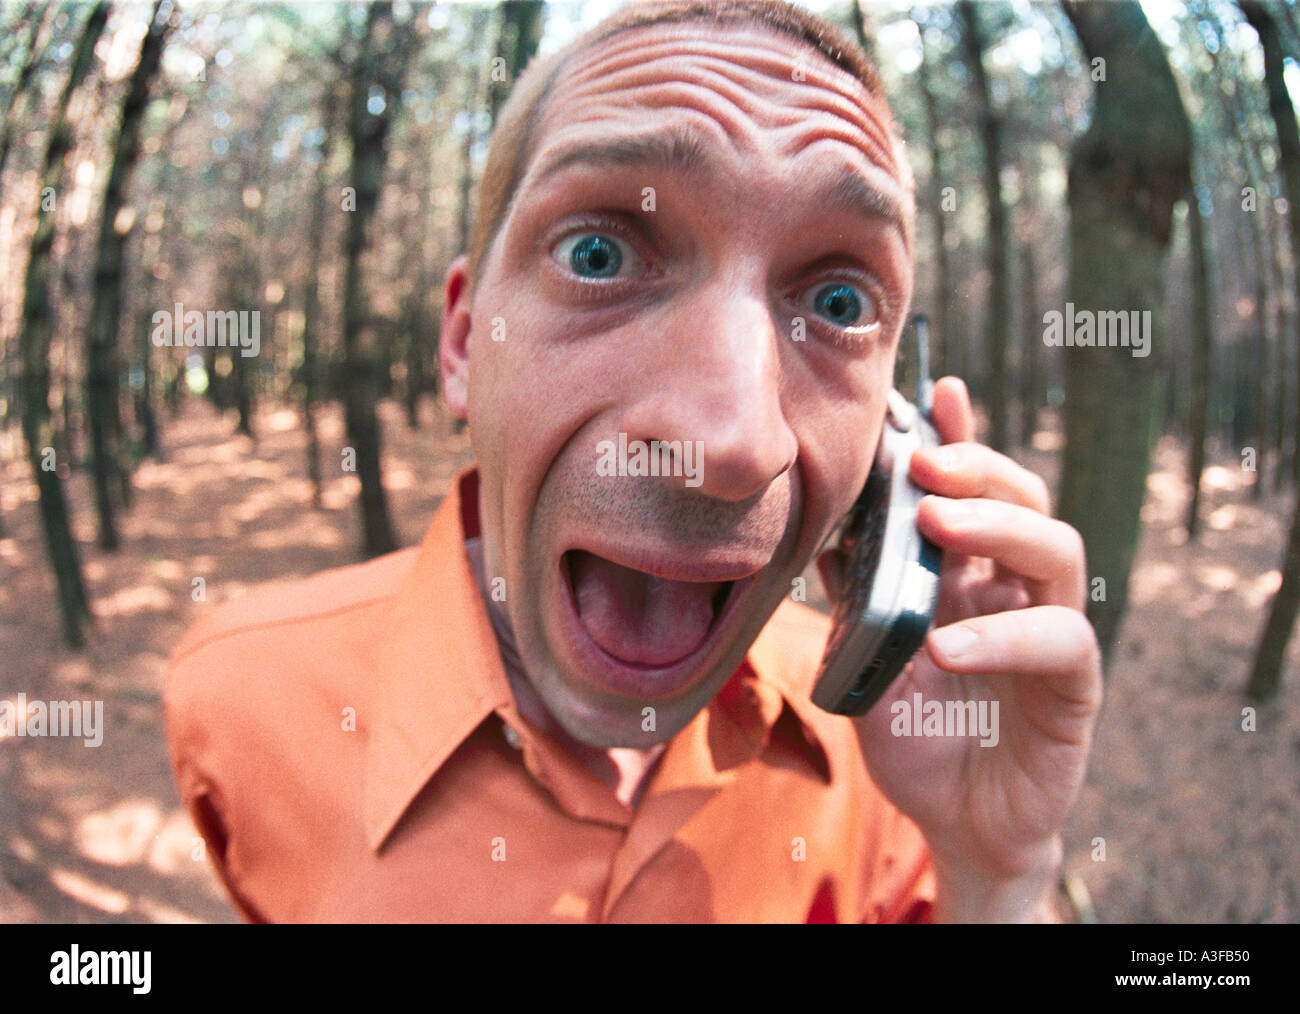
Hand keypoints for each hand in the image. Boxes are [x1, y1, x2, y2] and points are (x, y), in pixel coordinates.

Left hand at [824, 377, 1102, 920]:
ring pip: (1057, 550)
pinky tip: (948, 643)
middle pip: (1025, 499)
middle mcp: (1014, 590)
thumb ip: (855, 596)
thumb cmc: (917, 734)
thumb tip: (814, 526)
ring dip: (996, 527)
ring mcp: (1049, 632)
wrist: (956, 822)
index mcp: (966, 574)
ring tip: (937, 523)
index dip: (962, 437)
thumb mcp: (867, 658)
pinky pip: (1060, 640)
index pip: (973, 490)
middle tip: (924, 460)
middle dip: (978, 468)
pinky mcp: (1073, 687)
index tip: (936, 391)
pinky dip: (1004, 635)